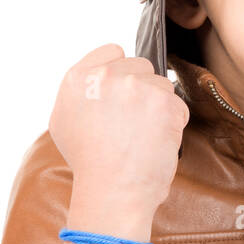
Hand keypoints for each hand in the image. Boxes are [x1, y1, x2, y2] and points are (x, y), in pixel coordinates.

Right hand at [49, 43, 189, 212]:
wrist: (112, 192)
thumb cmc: (90, 165)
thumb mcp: (65, 121)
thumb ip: (82, 92)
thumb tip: (98, 79)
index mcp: (78, 77)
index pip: (113, 51)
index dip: (122, 72)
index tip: (122, 95)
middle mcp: (106, 76)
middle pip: (142, 66)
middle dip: (143, 90)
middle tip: (132, 123)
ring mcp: (136, 86)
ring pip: (163, 86)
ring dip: (159, 108)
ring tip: (142, 137)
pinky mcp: (163, 102)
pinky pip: (178, 106)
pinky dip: (173, 124)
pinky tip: (156, 143)